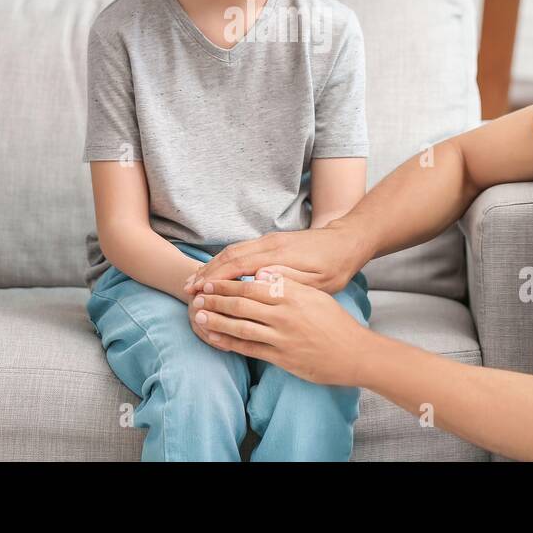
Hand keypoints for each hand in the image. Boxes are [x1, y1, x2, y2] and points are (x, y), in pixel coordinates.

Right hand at [184, 222, 371, 295]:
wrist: (346, 241)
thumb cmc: (334, 266)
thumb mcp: (317, 281)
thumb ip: (288, 281)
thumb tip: (259, 279)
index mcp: (277, 256)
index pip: (237, 266)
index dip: (215, 279)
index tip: (197, 292)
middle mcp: (268, 244)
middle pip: (228, 256)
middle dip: (206, 272)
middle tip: (186, 289)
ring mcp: (269, 241)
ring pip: (232, 250)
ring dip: (212, 265)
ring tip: (195, 281)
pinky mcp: (271, 241)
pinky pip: (241, 249)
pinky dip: (224, 260)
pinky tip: (217, 271)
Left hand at [189, 274, 370, 385]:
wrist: (354, 353)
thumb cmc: (335, 322)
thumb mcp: (314, 294)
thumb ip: (287, 283)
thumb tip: (261, 273)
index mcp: (291, 295)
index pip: (251, 286)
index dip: (227, 284)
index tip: (210, 281)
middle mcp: (284, 315)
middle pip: (241, 304)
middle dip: (215, 300)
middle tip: (196, 296)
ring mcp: (282, 337)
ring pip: (241, 327)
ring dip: (216, 321)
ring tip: (198, 316)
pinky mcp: (281, 358)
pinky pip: (248, 349)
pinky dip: (229, 343)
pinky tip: (214, 339)